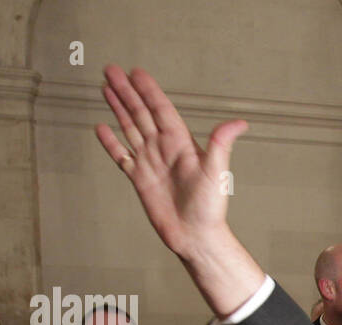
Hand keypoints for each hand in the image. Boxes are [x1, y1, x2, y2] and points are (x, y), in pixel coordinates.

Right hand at [95, 65, 263, 315]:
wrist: (195, 237)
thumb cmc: (210, 208)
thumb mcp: (217, 172)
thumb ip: (221, 144)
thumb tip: (240, 123)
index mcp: (180, 143)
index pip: (161, 109)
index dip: (148, 90)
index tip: (135, 72)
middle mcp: (164, 150)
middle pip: (141, 113)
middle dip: (126, 92)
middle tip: (111, 70)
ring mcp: (151, 163)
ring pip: (130, 129)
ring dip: (118, 108)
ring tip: (106, 88)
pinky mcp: (140, 180)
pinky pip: (122, 156)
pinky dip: (111, 142)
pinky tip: (101, 128)